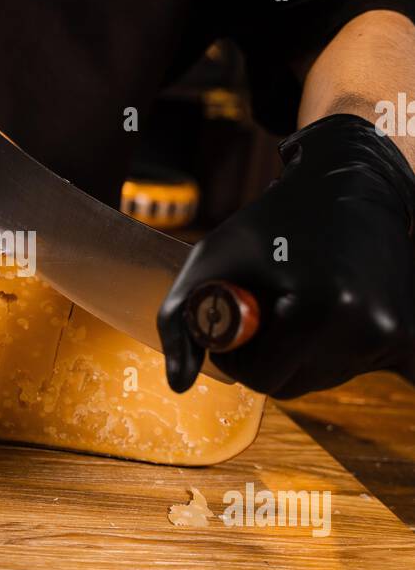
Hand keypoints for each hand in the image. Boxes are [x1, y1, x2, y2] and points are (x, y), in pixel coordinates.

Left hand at [157, 114, 414, 397]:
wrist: (352, 183)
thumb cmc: (273, 221)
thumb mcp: (212, 257)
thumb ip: (179, 321)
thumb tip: (177, 386)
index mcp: (319, 309)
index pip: (260, 379)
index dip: (238, 355)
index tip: (239, 321)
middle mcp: (368, 326)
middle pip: (296, 386)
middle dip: (272, 357)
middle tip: (269, 310)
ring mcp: (397, 333)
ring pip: (326, 379)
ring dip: (305, 353)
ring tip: (303, 299)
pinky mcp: (412, 337)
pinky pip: (369, 372)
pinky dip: (349, 356)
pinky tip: (343, 323)